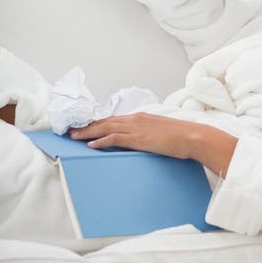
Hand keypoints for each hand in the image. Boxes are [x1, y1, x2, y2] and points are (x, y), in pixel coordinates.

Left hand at [68, 113, 199, 158]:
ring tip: (74, 137)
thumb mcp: (159, 132)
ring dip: (88, 132)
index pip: (113, 119)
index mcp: (140, 117)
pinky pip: (115, 138)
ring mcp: (136, 128)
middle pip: (105, 122)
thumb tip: (139, 141)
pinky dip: (101, 140)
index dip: (97, 123)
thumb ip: (146, 133)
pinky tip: (91, 144)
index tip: (84, 126)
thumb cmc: (179, 137)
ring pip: (106, 128)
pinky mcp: (138, 138)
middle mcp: (135, 119)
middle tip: (71, 130)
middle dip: (87, 126)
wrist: (191, 136)